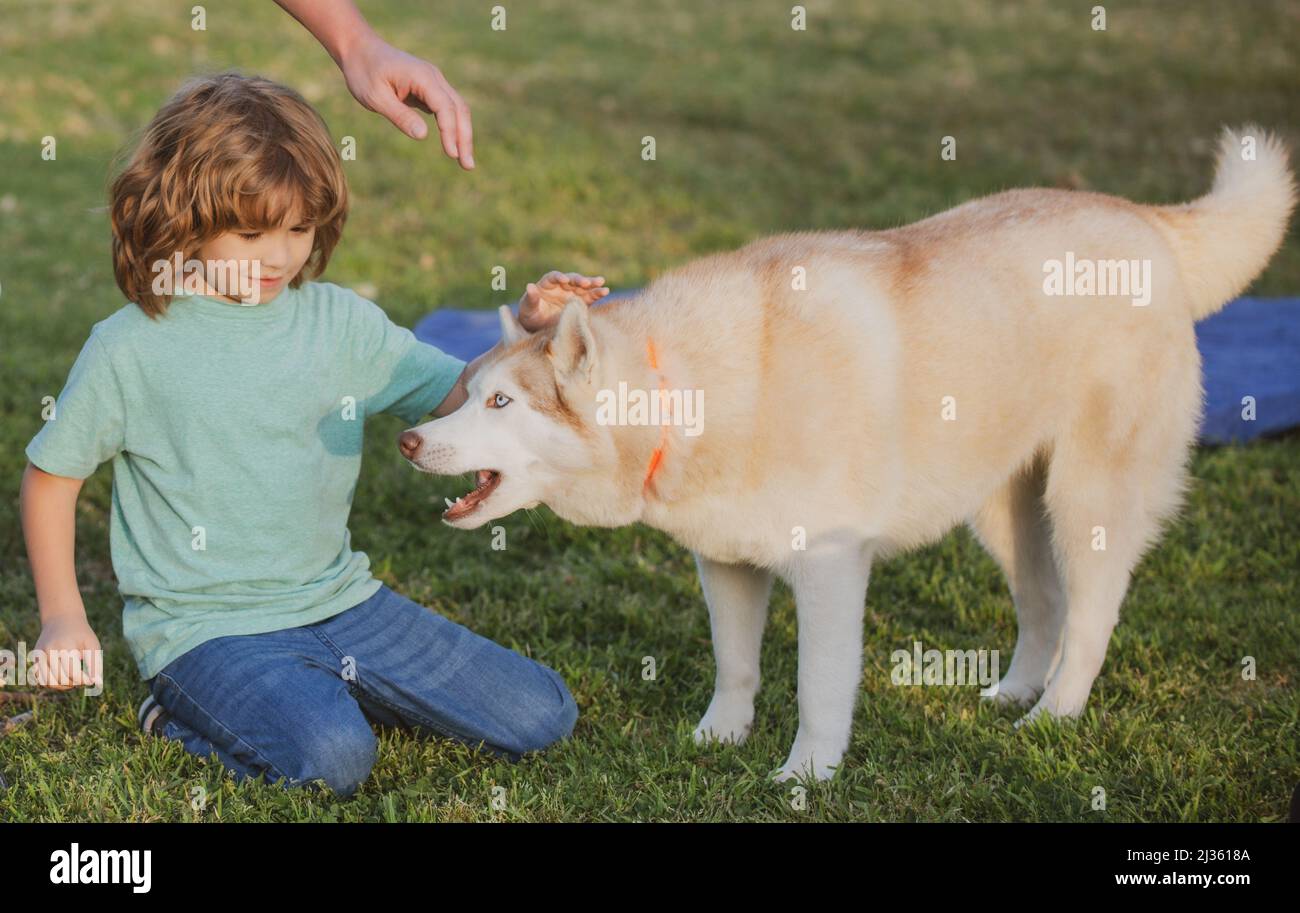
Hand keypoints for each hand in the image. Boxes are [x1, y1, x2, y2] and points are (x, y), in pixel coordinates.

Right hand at [32, 614, 101, 690]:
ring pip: (48, 682)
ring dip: (62, 686)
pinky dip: (51, 684)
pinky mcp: (35, 659)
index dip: (83, 680)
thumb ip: (94, 662)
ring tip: (73, 680)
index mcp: (64, 646)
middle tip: (83, 679)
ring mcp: (39, 655)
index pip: (72, 671)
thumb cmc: (81, 634)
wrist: (61, 620)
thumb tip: (95, 682)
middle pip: (60, 678)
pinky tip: (63, 679)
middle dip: (74, 683)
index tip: (91, 681)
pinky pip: (40, 679)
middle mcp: (48, 651)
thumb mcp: (92, 643)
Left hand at [339, 32, 473, 168]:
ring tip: (464, 161)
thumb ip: (400, 116)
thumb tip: (423, 136)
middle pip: (459, 109)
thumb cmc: (364, 72)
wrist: (359, 49)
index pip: (445, 107)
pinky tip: (452, 145)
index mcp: (422, 77)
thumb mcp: (375, 97)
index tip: (451, 155)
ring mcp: (434, 82)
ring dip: (463, 135)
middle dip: (465, 138)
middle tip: (468, 166)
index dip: (450, 132)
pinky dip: (452, 127)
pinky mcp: (429, 89)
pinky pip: (447, 109)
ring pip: (457, 109)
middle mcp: (434, 78)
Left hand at [518, 271, 608, 331]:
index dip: (559, 277)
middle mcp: (561, 286)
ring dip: (592, 284)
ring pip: (583, 286)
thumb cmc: (531, 316)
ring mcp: (571, 293)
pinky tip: (605, 291)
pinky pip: (589, 297)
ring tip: (601, 282)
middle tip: (586, 282)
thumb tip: (529, 286)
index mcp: (547, 284)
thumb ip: (531, 298)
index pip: (554, 277)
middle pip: (571, 279)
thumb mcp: (527, 308)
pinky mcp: (579, 302)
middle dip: (579, 280)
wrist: (539, 328)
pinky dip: (597, 294)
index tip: (564, 280)